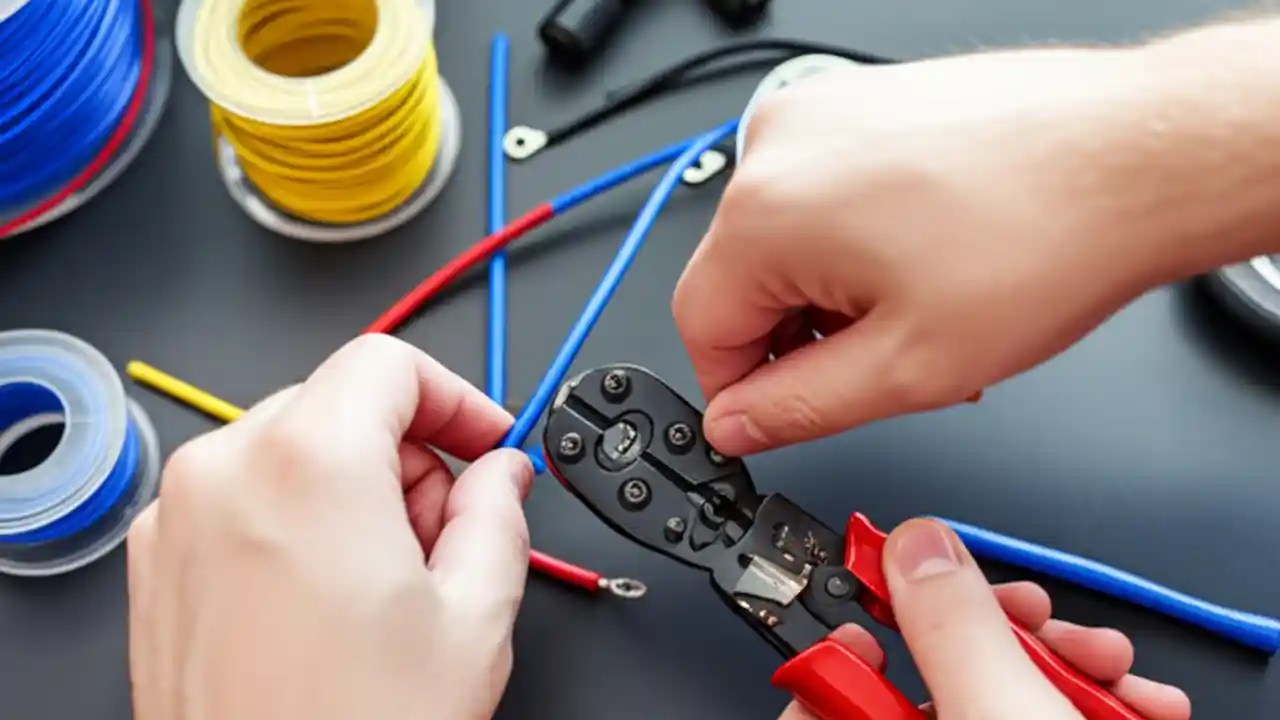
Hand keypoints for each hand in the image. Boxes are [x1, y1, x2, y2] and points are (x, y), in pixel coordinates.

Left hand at [127, 335, 532, 719]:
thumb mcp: (474, 616)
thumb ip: (500, 513)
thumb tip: (501, 474)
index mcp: (307, 462)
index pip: (391, 364)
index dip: (457, 398)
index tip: (486, 443)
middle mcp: (226, 472)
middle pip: (341, 404)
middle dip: (410, 455)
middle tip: (447, 531)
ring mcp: (179, 519)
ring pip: (292, 449)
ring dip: (356, 489)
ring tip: (389, 583)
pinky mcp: (159, 564)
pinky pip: (244, 498)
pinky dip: (299, 519)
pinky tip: (334, 598)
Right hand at [672, 44, 1262, 455]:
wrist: (1138, 153)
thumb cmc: (1048, 236)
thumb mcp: (908, 368)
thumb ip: (798, 409)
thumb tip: (738, 424)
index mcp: (766, 210)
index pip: (701, 329)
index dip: (740, 392)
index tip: (778, 414)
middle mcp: (779, 145)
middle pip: (744, 281)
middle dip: (801, 339)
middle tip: (881, 364)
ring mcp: (822, 112)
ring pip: (788, 240)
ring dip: (836, 293)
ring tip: (924, 312)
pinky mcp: (860, 102)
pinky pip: (825, 193)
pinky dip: (860, 242)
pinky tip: (928, 263)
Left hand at [778, 519, 1190, 719]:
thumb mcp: (995, 709)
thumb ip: (950, 622)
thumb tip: (914, 545)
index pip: (816, 678)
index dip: (851, 623)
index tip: (898, 584)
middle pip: (925, 670)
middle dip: (998, 626)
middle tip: (1037, 614)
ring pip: (992, 688)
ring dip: (1059, 657)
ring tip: (1106, 660)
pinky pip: (1034, 712)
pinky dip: (1083, 695)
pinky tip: (1126, 692)